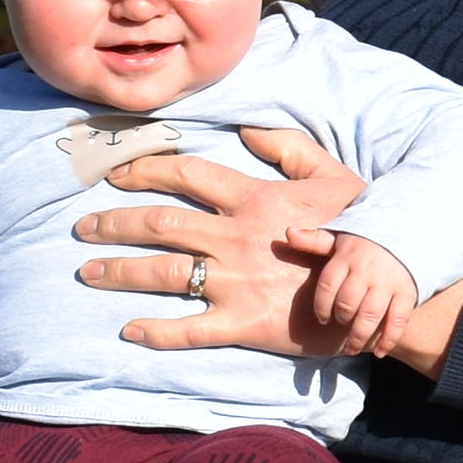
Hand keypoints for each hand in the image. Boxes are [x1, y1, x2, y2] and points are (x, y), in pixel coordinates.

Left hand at [81, 125, 367, 356]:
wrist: (380, 291)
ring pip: (161, 273)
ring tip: (88, 272)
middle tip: (82, 228)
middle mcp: (237, 238)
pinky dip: (155, 332)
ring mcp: (236, 282)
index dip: (144, 171)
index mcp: (255, 199)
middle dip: (112, 223)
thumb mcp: (333, 177)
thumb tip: (247, 129)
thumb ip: (290, 149)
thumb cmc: (359, 232)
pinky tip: (128, 331)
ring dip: (118, 271)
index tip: (115, 175)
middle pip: (159, 224)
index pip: (186, 175)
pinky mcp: (242, 324)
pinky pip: (188, 330)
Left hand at [295, 232, 435, 359]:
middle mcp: (368, 270)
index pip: (328, 285)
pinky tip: (379, 352)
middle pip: (348, 303)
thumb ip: (314, 241)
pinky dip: (389, 339)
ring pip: (370, 315)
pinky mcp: (407, 292)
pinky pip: (398, 319)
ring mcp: (389, 282)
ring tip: (350, 349)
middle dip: (341, 318)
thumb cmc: (366, 243)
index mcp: (348, 257)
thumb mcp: (340, 238)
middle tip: (339, 326)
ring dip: (358, 336)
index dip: (321, 306)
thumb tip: (288, 233)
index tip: (322, 318)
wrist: (410, 233)